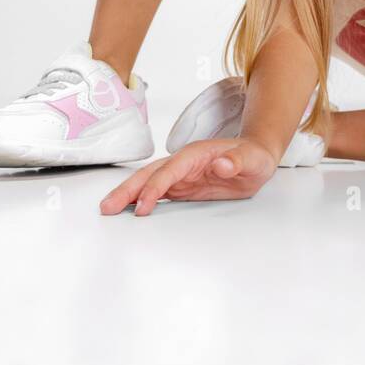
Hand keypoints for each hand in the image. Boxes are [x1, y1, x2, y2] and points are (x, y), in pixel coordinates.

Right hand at [98, 137, 278, 215]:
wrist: (256, 157)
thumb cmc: (254, 156)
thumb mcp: (252, 160)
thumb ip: (235, 161)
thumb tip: (220, 163)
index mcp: (195, 155)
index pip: (169, 172)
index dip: (154, 188)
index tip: (142, 207)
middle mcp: (182, 163)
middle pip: (149, 175)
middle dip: (128, 190)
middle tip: (107, 207)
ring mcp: (180, 175)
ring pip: (147, 183)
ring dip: (127, 195)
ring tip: (107, 209)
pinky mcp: (182, 186)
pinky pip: (156, 193)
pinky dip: (140, 200)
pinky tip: (127, 209)